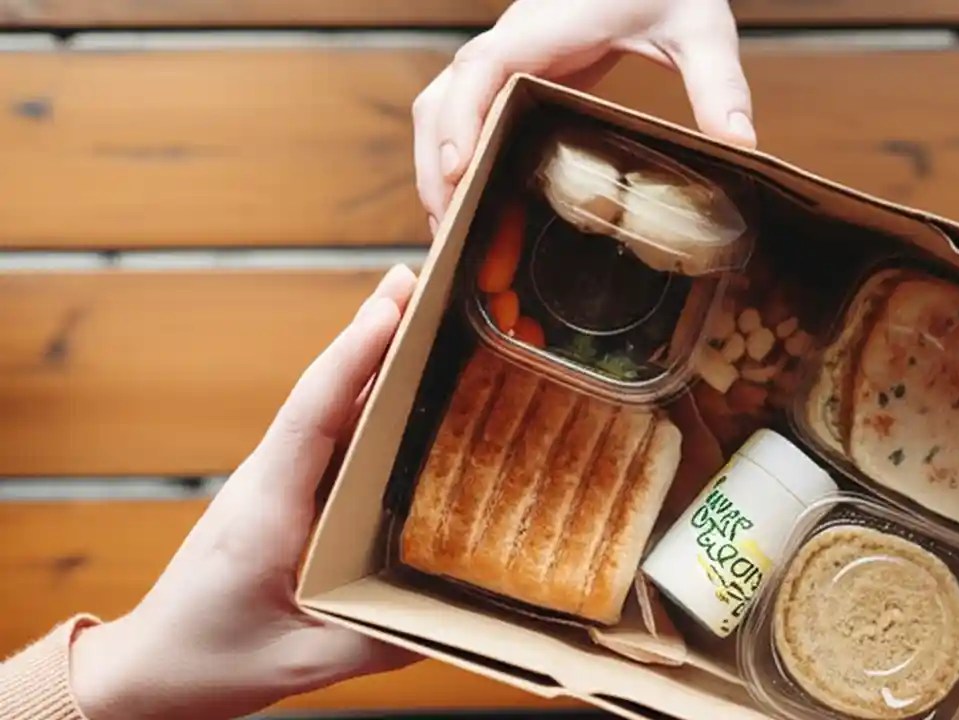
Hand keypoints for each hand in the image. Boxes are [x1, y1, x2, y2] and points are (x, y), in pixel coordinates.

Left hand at [70, 265, 420, 719]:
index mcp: (266, 512)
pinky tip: (402, 389)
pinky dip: (364, 400)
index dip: (351, 359)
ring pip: (327, 410)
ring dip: (369, 360)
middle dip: (369, 335)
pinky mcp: (284, 497)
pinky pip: (331, 438)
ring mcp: (275, 485)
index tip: (389, 308)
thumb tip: (454, 623)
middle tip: (418, 282)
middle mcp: (269, 482)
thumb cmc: (208, 662)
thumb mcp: (297, 665)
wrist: (148, 668)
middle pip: (323, 395)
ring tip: (419, 315)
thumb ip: (374, 642)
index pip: (311, 418)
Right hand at [414, 0, 753, 232]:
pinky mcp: (514, 69)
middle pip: (443, 97)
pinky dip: (455, 151)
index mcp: (546, 28)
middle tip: (448, 229)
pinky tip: (472, 195)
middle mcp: (512, 40)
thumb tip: (743, 144)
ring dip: (435, 160)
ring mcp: (507, 54)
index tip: (458, 168)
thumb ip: (718, 84)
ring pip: (442, 103)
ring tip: (448, 226)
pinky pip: (466, 109)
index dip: (462, 117)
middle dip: (434, 161)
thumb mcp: (701, 29)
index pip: (483, 68)